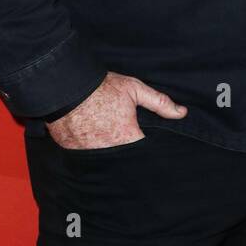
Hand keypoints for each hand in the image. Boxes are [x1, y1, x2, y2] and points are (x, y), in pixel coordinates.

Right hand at [45, 71, 186, 148]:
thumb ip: (159, 103)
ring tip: (105, 139)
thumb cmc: (101, 88)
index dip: (146, 150)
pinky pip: (84, 156)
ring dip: (107, 153)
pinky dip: (88, 149)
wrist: (64, 86)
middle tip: (122, 140)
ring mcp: (87, 152)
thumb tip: (182, 113)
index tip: (146, 146)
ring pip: (103, 160)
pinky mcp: (71, 150)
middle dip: (126, 153)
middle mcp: (108, 150)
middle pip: (123, 158)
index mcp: (127, 137)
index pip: (143, 153)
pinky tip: (90, 140)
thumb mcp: (134, 90)